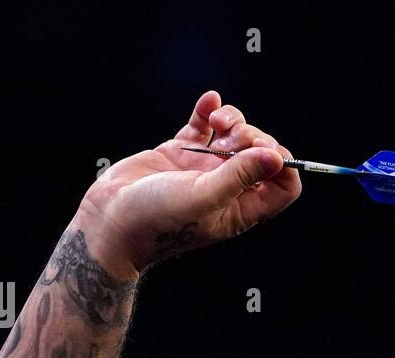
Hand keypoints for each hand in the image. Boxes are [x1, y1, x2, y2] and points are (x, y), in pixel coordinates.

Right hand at [73, 90, 301, 275]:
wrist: (110, 221)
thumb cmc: (157, 221)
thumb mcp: (203, 198)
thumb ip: (239, 176)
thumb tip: (276, 157)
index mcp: (240, 209)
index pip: (283, 187)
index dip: (284, 165)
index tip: (267, 150)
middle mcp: (227, 189)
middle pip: (260, 154)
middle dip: (251, 136)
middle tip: (229, 137)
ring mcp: (203, 169)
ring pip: (233, 135)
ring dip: (231, 120)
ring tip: (215, 122)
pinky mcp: (179, 153)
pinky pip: (201, 125)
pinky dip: (207, 110)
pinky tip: (208, 100)